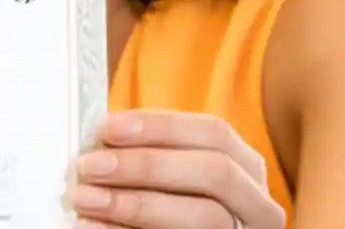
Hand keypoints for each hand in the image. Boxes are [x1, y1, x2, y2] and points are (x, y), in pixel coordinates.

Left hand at [66, 110, 285, 228]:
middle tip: (90, 166)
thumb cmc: (168, 209)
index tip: (107, 128)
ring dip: (136, 204)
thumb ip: (148, 154)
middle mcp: (258, 204)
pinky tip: (94, 226)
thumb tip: (100, 138)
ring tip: (86, 199)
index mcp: (246, 168)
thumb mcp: (169, 177)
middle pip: (214, 172)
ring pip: (206, 217)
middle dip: (147, 165)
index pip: (214, 132)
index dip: (160, 126)